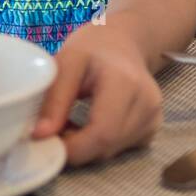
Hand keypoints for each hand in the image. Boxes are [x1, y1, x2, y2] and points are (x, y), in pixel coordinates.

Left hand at [32, 23, 162, 166]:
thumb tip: (41, 136)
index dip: (72, 147)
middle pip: (106, 147)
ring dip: (86, 147)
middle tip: (56, 128)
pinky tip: (91, 124)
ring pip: (112, 152)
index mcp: (126, 83)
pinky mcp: (152, 127)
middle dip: (76, 147)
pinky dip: (100, 144)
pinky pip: (120, 149)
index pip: (102, 133)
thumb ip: (55, 99)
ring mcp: (153, 117)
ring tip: (72, 122)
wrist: (123, 43)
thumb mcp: (67, 62)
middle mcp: (147, 103)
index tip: (46, 141)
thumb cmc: (92, 49)